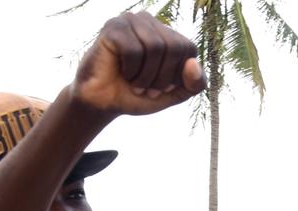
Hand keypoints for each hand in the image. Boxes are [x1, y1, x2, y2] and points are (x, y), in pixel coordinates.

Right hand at [71, 13, 204, 116]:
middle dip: (162, 77)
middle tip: (146, 89)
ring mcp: (131, 21)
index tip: (162, 87)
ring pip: (155, 47)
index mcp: (168, 34)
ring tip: (135, 83)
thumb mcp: (173, 95)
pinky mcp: (113, 27)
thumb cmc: (137, 95)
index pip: (189, 49)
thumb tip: (194, 64)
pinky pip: (133, 50)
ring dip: (145, 76)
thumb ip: (193, 85)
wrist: (103, 102)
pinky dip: (130, 70)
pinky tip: (122, 72)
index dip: (178, 75)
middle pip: (174, 46)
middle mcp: (150, 22)